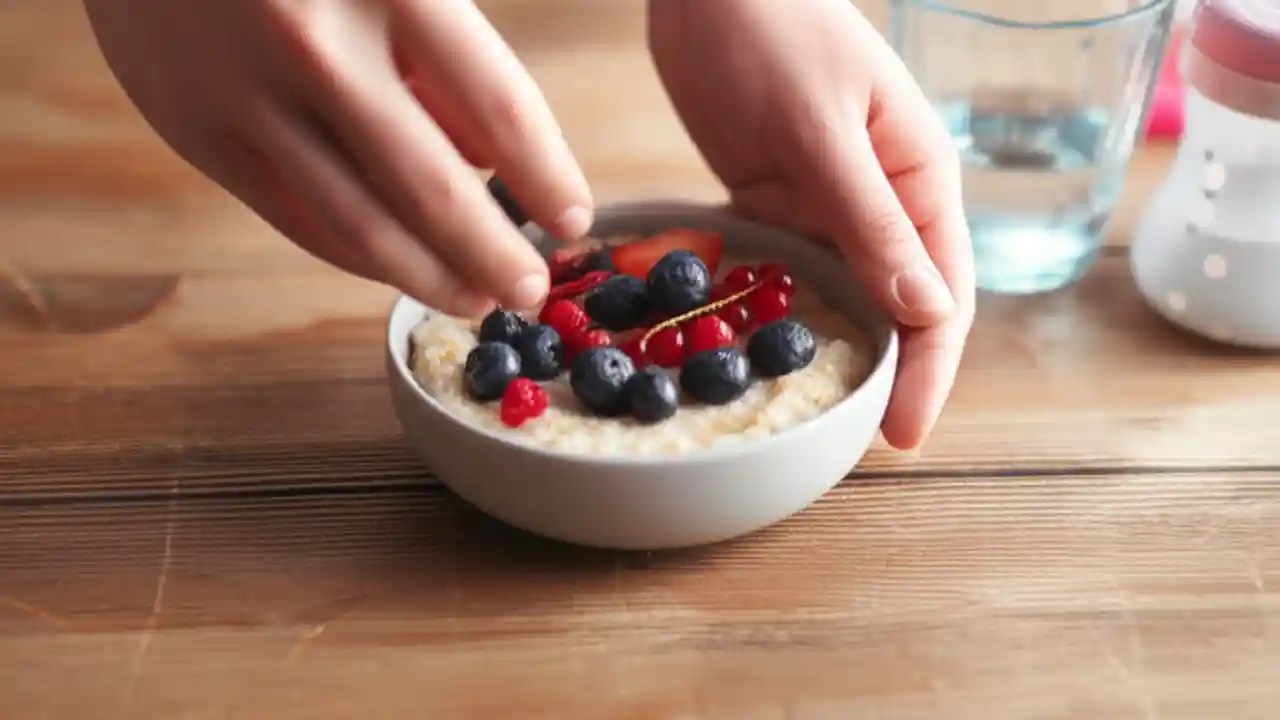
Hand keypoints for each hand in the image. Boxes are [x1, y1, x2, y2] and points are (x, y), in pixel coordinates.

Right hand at [84, 0, 592, 315]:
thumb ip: (448, 45)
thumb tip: (489, 157)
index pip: (500, 109)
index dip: (548, 178)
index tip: (573, 218)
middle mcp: (316, 45)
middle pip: (433, 191)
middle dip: (494, 255)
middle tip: (529, 290)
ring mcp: (245, 94)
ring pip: (358, 226)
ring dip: (427, 275)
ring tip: (472, 297)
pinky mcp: (192, 129)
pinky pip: (293, 218)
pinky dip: (354, 256)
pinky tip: (395, 269)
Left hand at [648, 0, 974, 448]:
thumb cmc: (776, 32)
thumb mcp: (826, 131)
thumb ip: (872, 221)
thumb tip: (926, 311)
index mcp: (919, 180)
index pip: (940, 293)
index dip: (928, 369)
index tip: (901, 433)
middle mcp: (882, 202)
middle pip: (896, 305)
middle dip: (883, 373)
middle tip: (852, 441)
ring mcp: (827, 205)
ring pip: (840, 296)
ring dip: (829, 350)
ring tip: (807, 413)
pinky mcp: (775, 201)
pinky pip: (785, 272)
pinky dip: (776, 311)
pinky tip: (755, 351)